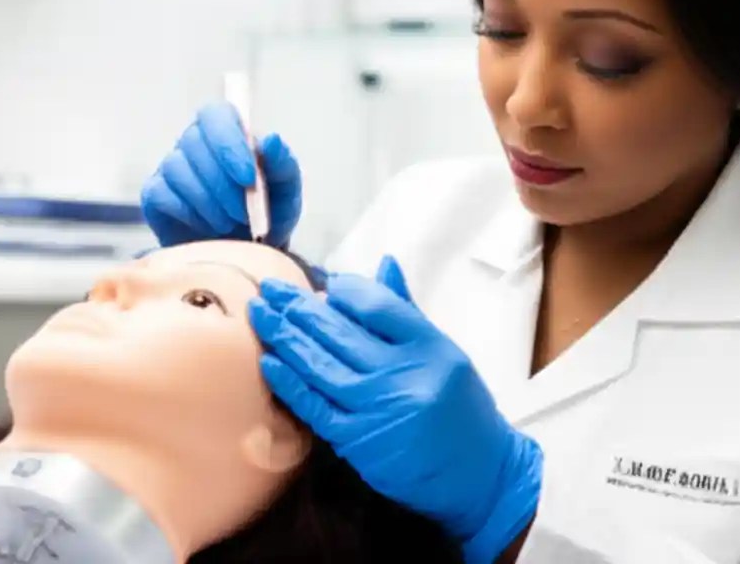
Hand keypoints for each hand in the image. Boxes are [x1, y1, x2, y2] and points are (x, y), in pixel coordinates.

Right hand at [140, 102, 301, 246]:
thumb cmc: (269, 213)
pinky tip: (207, 227)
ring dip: (208, 202)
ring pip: (177, 170)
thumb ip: (282, 164)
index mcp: (229, 131)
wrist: (249, 252)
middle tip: (243, 213)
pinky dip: (189, 214)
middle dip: (221, 183)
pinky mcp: (156, 195)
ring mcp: (172, 168)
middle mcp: (195, 143)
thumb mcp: (286, 191)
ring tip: (228, 224)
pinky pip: (162, 195)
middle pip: (193, 142)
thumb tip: (270, 140)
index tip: (247, 178)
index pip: (216, 115)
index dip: (228, 143)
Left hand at [250, 256, 542, 563]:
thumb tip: (382, 264)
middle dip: (299, 306)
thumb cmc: (462, 410)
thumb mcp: (446, 353)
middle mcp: (405, 374)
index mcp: (431, 346)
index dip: (346, 290)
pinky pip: (315, 406)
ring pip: (320, 364)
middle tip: (270, 287)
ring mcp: (379, 408)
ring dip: (284, 336)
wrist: (479, 475)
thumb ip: (408, 312)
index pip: (380, 306)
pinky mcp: (359, 440)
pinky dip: (290, 382)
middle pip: (341, 332)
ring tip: (259, 312)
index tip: (323, 281)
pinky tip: (270, 360)